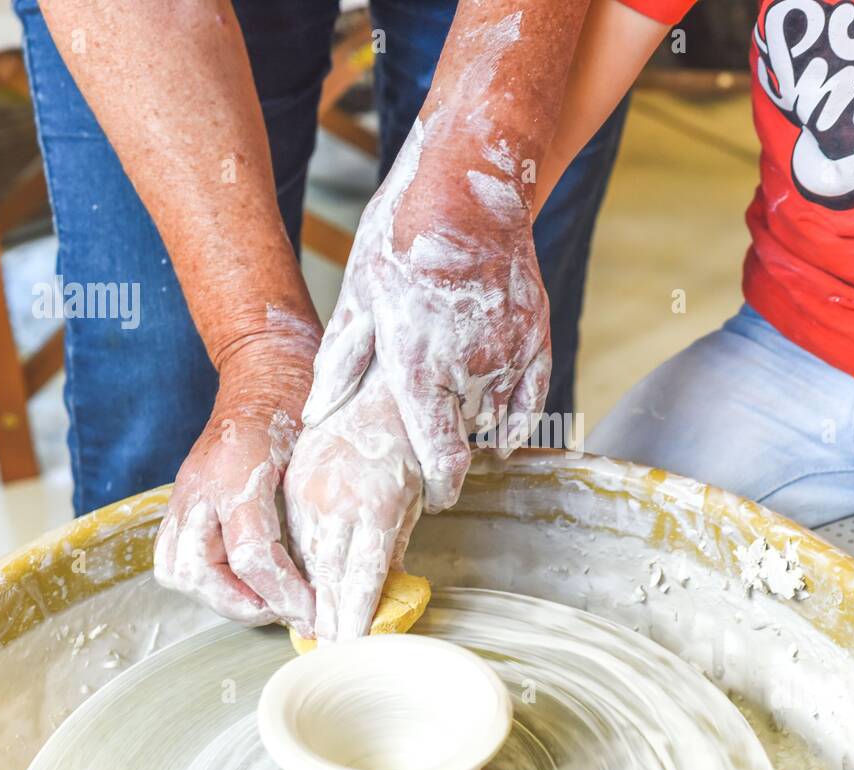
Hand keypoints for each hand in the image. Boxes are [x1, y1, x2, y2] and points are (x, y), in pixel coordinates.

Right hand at [154, 333, 317, 634]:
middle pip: (198, 573)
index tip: (315, 611)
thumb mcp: (322, 454)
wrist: (263, 370)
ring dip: (220, 597)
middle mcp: (202, 486)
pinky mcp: (180, 502)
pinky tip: (244, 584)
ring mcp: (184, 494)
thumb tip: (366, 568)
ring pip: (176, 570)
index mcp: (239, 471)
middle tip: (286, 611)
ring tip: (265, 603)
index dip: (286, 594)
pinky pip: (172, 556)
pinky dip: (205, 581)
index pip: (253, 554)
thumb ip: (328, 510)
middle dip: (245, 604)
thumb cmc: (302, 407)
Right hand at [284, 361, 422, 641]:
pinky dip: (285, 565)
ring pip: (297, 561)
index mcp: (375, 505)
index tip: (349, 646)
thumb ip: (397, 540)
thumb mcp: (411, 489)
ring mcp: (306, 493)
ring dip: (300, 597)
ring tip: (307, 625)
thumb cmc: (397, 439)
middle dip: (323, 617)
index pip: (361, 577)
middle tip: (325, 649)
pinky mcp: (286, 486)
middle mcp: (336, 502)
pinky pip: (279, 537)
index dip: (353, 617)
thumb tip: (390, 588)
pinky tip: (290, 585)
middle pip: (324, 576)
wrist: (362, 388)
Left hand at [303, 123, 551, 512]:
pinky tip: (502, 432)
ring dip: (475, 422)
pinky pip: (533, 395)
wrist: (464, 187)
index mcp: (420, 368)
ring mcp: (510, 352)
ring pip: (496, 414)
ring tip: (453, 412)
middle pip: (465, 437)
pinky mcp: (537, 334)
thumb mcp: (356, 299)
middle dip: (448, 447)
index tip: (433, 499)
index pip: (441, 457)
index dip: (439, 488)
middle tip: (427, 446)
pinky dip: (518, 416)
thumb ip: (340, 366)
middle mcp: (471, 368)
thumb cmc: (400, 241)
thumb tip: (316, 418)